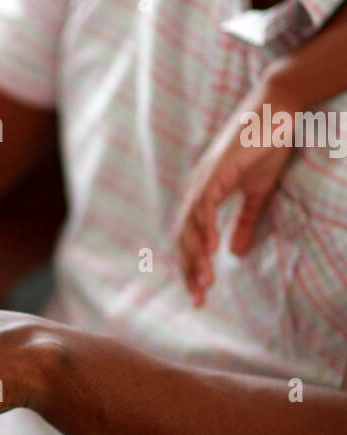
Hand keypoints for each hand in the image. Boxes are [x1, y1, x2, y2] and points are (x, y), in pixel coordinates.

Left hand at [176, 97, 294, 306]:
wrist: (276, 110)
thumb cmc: (264, 147)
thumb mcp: (256, 193)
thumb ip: (244, 222)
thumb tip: (234, 254)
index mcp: (202, 197)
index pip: (191, 239)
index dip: (193, 267)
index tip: (200, 294)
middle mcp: (196, 190)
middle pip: (184, 238)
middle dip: (191, 270)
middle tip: (199, 298)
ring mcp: (203, 179)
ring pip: (192, 225)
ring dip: (197, 256)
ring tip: (205, 282)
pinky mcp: (216, 170)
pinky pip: (205, 203)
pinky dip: (206, 227)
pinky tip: (213, 248)